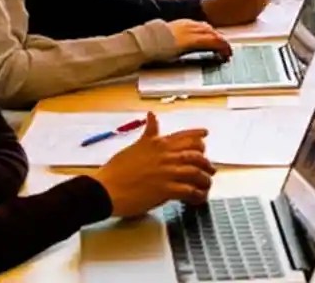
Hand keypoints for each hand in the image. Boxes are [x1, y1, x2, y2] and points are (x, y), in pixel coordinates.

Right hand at [92, 112, 215, 217]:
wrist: (105, 189)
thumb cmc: (116, 170)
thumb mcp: (134, 145)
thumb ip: (148, 133)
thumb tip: (152, 116)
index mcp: (158, 144)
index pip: (184, 136)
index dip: (197, 135)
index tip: (206, 134)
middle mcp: (166, 155)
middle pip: (196, 154)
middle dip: (206, 162)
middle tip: (210, 168)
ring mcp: (167, 172)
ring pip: (196, 172)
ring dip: (204, 180)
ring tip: (206, 185)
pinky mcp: (166, 189)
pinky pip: (190, 191)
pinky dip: (197, 195)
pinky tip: (199, 198)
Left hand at [167, 19, 230, 59]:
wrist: (146, 42)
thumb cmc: (161, 52)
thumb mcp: (180, 56)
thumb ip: (197, 51)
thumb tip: (209, 53)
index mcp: (192, 39)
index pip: (214, 41)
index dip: (224, 47)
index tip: (228, 54)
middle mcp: (191, 29)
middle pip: (212, 33)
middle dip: (222, 41)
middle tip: (226, 50)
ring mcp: (186, 24)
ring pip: (206, 27)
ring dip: (214, 34)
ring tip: (217, 42)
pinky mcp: (181, 22)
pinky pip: (198, 23)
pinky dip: (205, 29)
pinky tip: (204, 33)